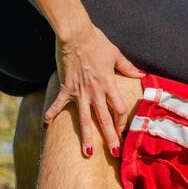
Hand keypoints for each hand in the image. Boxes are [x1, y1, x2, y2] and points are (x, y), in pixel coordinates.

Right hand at [44, 23, 144, 157]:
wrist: (75, 34)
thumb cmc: (96, 41)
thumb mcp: (115, 54)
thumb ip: (127, 67)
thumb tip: (141, 75)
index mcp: (109, 84)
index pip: (119, 109)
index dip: (122, 122)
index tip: (123, 133)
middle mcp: (95, 92)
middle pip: (105, 119)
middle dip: (110, 138)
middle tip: (114, 154)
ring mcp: (79, 92)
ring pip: (84, 119)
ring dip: (86, 136)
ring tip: (87, 152)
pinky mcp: (65, 88)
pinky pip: (58, 104)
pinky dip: (51, 114)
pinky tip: (46, 125)